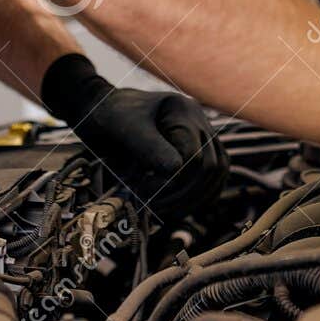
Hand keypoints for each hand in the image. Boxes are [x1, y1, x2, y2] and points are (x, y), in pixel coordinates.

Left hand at [40, 54, 227, 215]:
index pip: (193, 155)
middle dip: (181, 192)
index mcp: (182, 111)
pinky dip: (197, 197)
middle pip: (209, 167)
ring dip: (191, 199)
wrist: (103, 112)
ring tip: (161, 209)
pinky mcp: (200, 152)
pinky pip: (212, 179)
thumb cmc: (110, 115)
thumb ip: (149, 147)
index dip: (171, 181)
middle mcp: (198, 122)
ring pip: (216, 174)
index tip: (142, 192)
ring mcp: (202, 136)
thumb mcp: (125, 127)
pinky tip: (174, 207)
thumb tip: (175, 170)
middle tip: (151, 205)